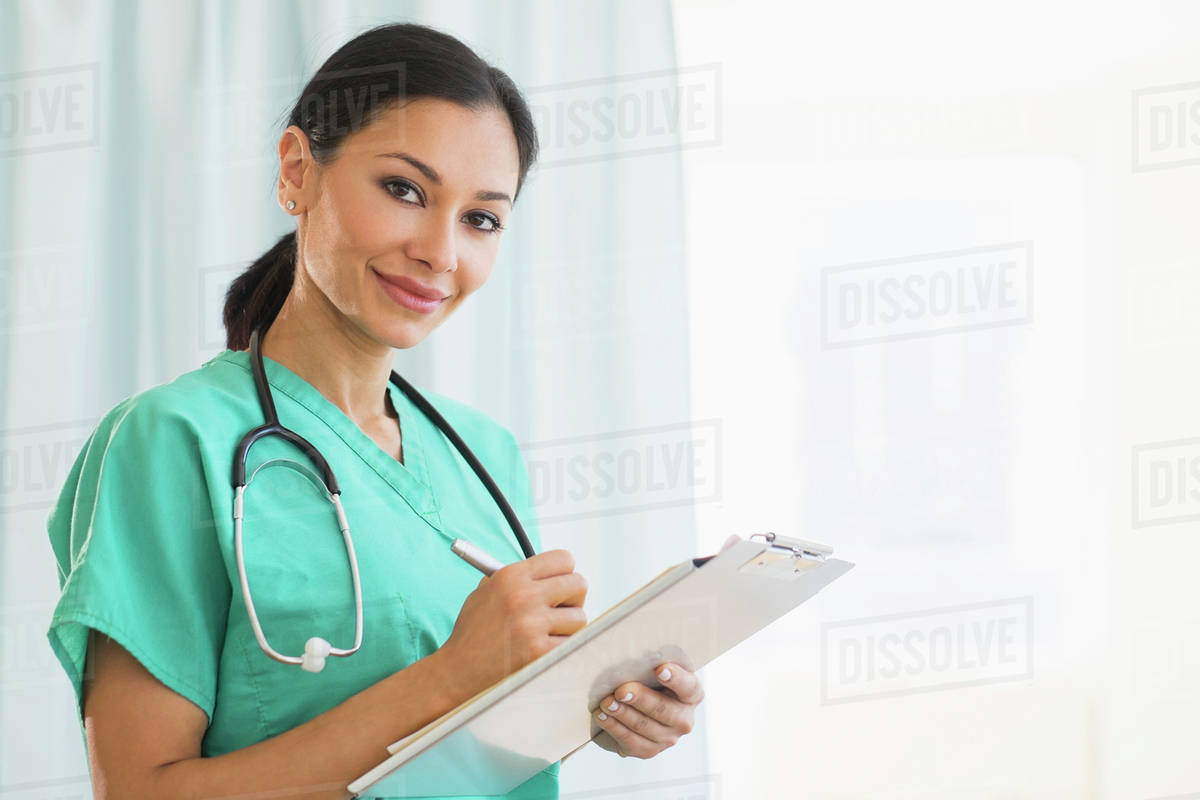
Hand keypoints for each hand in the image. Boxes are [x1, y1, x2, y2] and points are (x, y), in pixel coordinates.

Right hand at [438, 549, 587, 702]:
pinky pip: (571, 643)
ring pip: (579, 617)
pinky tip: (542, 651)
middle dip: (574, 598)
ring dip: (568, 628)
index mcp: (511, 576)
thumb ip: (518, 579)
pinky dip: (562, 648)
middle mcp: (523, 596)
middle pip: (579, 584)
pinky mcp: (539, 652)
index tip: (561, 584)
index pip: (564, 559)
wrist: (457, 671)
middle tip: (561, 609)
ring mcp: (532, 625)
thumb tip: (552, 572)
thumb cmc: (473, 633)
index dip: (566, 572)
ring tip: (546, 634)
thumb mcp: (486, 592)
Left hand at [591, 663, 703, 758]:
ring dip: (622, 714)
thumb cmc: (646, 680)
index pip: (688, 686)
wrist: (635, 706)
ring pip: (644, 726)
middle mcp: (684, 719)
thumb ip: (649, 663)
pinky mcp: (648, 750)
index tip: (660, 669)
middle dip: (641, 699)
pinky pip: (630, 741)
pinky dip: (614, 727)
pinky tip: (601, 716)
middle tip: (621, 691)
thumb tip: (628, 655)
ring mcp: (667, 738)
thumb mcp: (653, 669)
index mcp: (692, 694)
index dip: (676, 679)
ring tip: (606, 703)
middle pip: (664, 710)